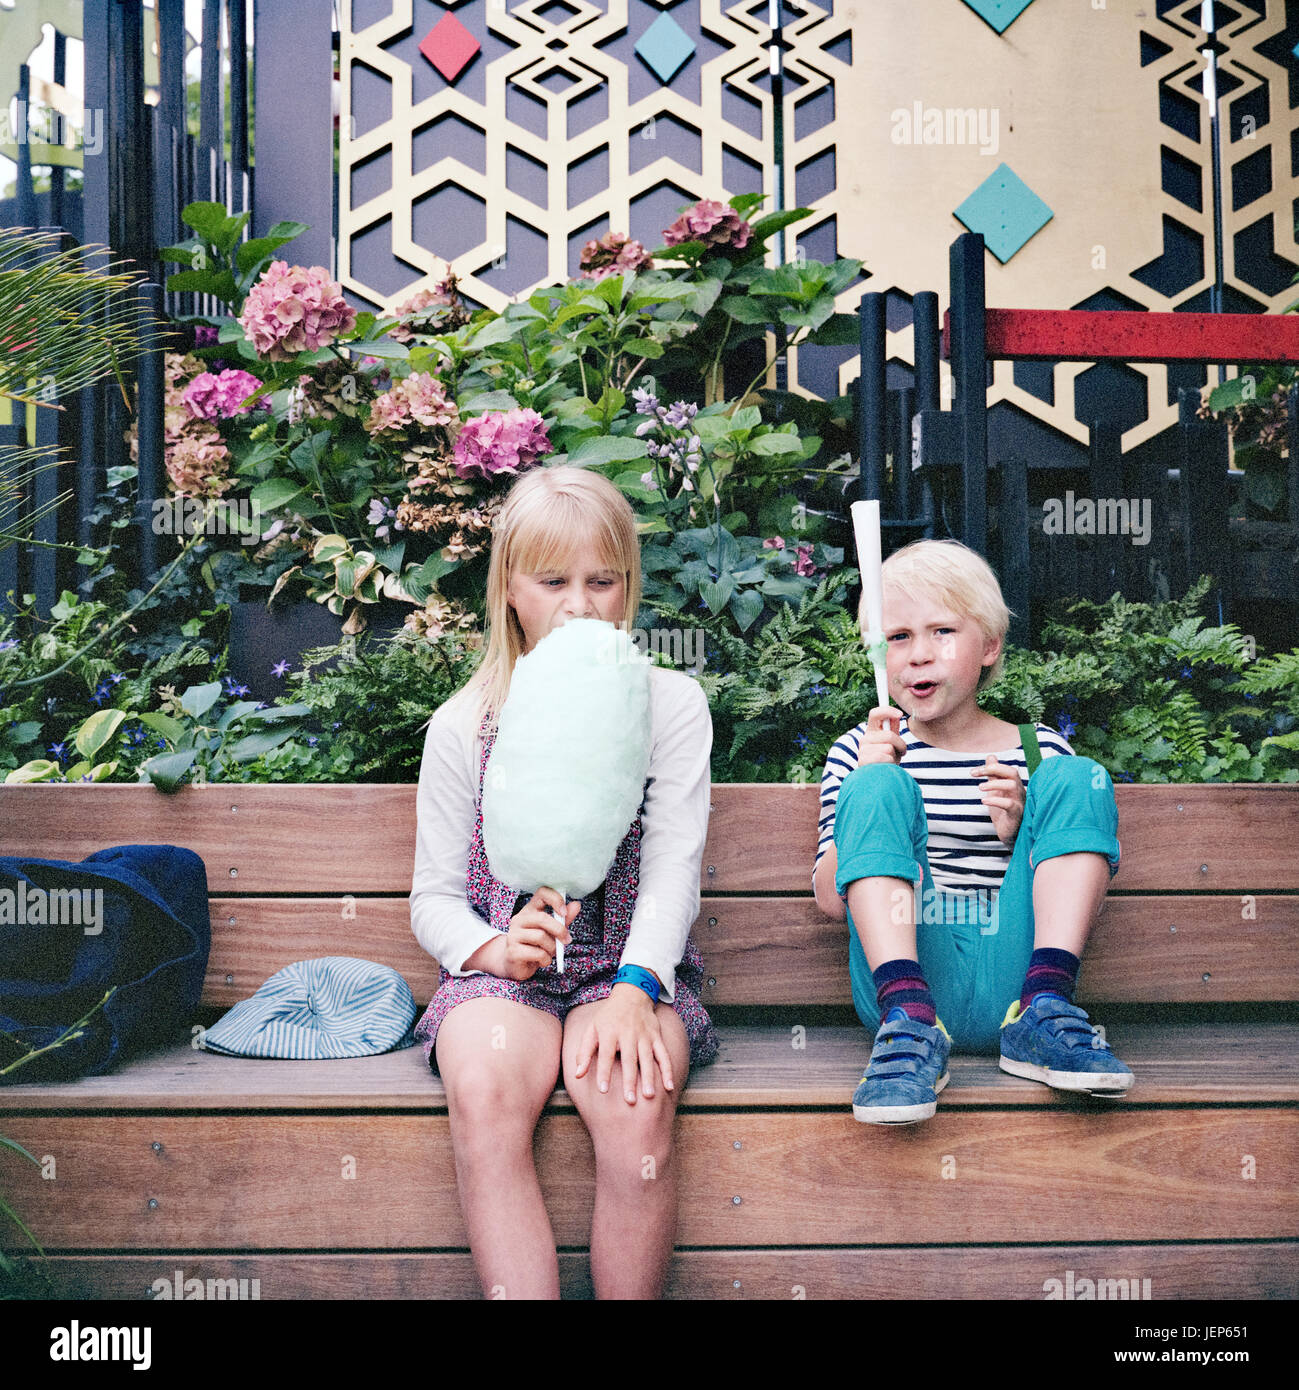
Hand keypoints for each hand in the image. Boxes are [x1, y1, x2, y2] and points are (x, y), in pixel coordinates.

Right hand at [498, 887, 580, 981]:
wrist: (516, 965)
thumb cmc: (535, 946)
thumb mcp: (552, 931)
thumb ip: (564, 919)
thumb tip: (576, 905)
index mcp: (530, 910)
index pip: (542, 893)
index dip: (555, 899)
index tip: (564, 912)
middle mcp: (519, 919)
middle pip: (542, 918)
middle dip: (559, 930)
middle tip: (567, 940)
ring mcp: (514, 934)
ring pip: (540, 936)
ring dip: (552, 948)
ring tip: (550, 952)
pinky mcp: (513, 951)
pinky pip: (537, 953)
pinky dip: (546, 959)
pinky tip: (543, 960)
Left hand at [572, 981, 673, 1103]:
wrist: (632, 995)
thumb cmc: (608, 1018)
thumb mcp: (592, 1029)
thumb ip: (584, 1052)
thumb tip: (577, 1075)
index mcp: (609, 1032)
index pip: (606, 1054)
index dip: (604, 1071)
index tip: (603, 1090)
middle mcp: (628, 1034)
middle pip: (629, 1059)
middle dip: (630, 1080)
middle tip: (629, 1101)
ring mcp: (644, 1036)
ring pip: (647, 1059)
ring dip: (649, 1078)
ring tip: (648, 1096)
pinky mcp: (656, 1037)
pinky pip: (663, 1055)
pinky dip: (668, 1070)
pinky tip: (669, 1087)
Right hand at [856, 706, 906, 766]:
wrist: (880, 779)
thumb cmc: (888, 759)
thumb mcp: (893, 742)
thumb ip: (893, 728)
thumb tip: (896, 714)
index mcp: (872, 731)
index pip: (875, 714)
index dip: (887, 710)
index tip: (900, 714)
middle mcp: (865, 739)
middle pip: (889, 735)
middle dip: (900, 744)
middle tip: (899, 751)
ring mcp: (862, 750)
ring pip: (888, 748)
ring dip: (894, 756)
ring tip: (890, 761)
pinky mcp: (862, 761)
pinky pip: (884, 758)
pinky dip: (890, 764)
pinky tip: (886, 767)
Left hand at [971, 758, 1025, 845]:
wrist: (1011, 835)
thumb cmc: (1003, 812)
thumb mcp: (996, 791)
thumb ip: (994, 775)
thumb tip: (991, 756)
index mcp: (1014, 785)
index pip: (1006, 769)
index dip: (990, 767)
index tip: (973, 772)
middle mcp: (1020, 791)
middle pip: (1012, 772)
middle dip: (993, 769)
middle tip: (975, 774)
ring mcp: (1020, 803)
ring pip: (1012, 786)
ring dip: (994, 784)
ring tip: (980, 788)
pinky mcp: (1017, 815)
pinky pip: (1010, 804)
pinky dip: (996, 800)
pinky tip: (984, 801)